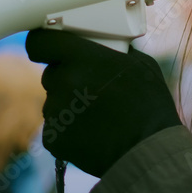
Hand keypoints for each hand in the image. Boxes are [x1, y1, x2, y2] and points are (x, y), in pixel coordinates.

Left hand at [25, 29, 181, 176]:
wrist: (147, 150)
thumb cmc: (150, 105)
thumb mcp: (140, 64)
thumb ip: (114, 52)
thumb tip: (105, 46)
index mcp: (83, 57)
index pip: (41, 42)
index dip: (44, 45)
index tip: (49, 50)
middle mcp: (64, 80)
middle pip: (51, 73)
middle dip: (66, 78)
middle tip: (91, 88)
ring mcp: (55, 110)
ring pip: (54, 101)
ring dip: (69, 104)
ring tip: (98, 116)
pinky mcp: (52, 136)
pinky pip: (56, 126)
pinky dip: (70, 129)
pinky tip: (92, 133)